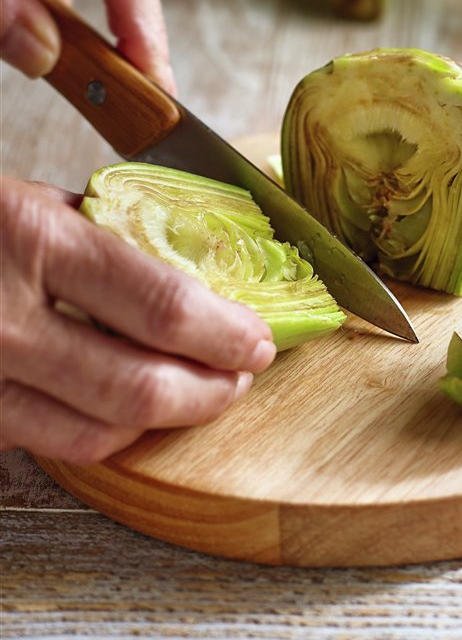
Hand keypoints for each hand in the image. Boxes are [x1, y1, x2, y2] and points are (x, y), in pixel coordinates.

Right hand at [1, 179, 276, 463]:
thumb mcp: (26, 199)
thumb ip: (102, 235)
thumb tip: (187, 270)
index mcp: (33, 242)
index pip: (161, 307)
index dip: (225, 333)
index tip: (258, 339)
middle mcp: (2, 321)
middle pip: (138, 387)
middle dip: (211, 390)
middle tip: (242, 375)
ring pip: (97, 434)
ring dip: (166, 419)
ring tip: (200, 393)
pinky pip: (48, 440)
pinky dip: (105, 430)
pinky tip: (129, 405)